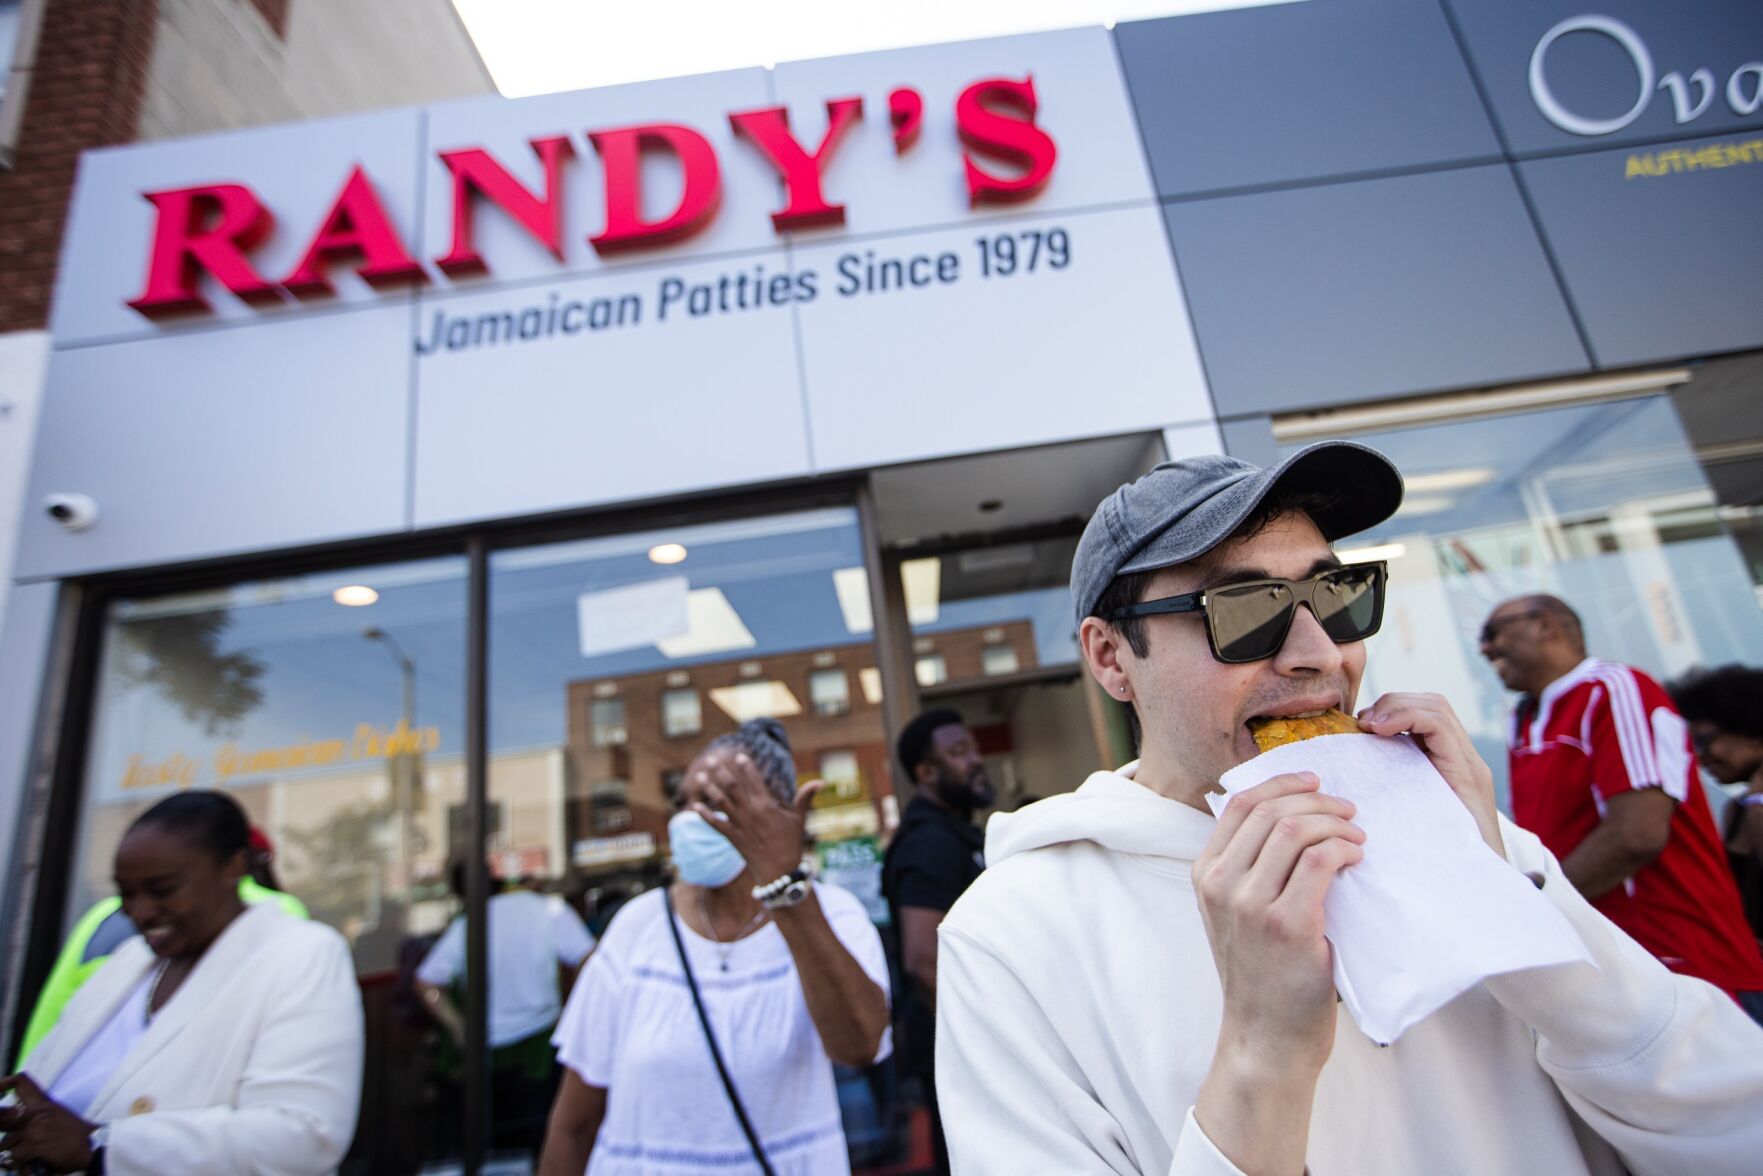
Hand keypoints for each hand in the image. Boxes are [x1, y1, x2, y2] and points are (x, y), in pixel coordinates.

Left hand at [0, 1074, 94, 1172]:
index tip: (3, 1086)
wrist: (92, 1146)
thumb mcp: (56, 1114)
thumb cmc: (73, 1135)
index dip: (6, 1083)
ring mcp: (34, 1129)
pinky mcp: (35, 1145)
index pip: (21, 1082)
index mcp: (41, 1103)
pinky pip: (13, 1157)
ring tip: (31, 1155)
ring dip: (14, 1153)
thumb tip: (14, 1113)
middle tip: (27, 1142)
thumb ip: (35, 1112)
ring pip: (5, 1144)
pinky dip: (20, 1163)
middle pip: (3, 1122)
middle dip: (10, 1137)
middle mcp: (35, 1113)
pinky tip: (33, 1162)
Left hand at [692, 753, 822, 882]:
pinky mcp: (732, 837)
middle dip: (721, 771)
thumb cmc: (791, 844)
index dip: (746, 767)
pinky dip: (705, 815)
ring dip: (709, 787)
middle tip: (712, 759)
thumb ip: (805, 798)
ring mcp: (740, 824)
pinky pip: (715, 824)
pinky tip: (695, 806)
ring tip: (700, 775)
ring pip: (721, 801)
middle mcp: (750, 812)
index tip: (739, 756)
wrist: (779, 871)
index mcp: (767, 805)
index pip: (754, 780)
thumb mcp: (799, 820)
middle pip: (732, 786)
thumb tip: (820, 782)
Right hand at [1192, 772, 1364, 1076]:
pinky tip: (1357, 859)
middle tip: (1347, 810)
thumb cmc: (1260, 973)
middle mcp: (1221, 884)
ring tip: (1357, 835)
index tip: (1315, 781)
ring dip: (1336, 823)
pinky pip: (1321, 862)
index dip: (1282, 782)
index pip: (1241, 803)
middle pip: (1272, 809)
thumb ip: (1246, 869)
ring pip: (1296, 829)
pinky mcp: (1288, 925)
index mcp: (1205, 874)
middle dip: (1317, 799)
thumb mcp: (1233, 914)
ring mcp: (1251, 905)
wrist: (1265, 1037)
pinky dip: (1344, 850)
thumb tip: (1286, 815)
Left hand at [1357, 693, 1503, 856]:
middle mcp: (1464, 759)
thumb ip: (1393, 787)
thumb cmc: (1433, 855)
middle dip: (1393, 702)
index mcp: (1450, 764)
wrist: (1473, 883)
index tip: (1363, 725)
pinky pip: (1439, 726)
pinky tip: (1381, 731)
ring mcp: (1469, 765)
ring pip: (1437, 707)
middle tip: (1363, 723)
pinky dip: (1406, 718)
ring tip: (1370, 725)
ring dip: (1396, 707)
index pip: (1428, 712)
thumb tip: (1350, 776)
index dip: (1393, 707)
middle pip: (1432, 703)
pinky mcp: (1468, 775)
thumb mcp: (1406, 812)